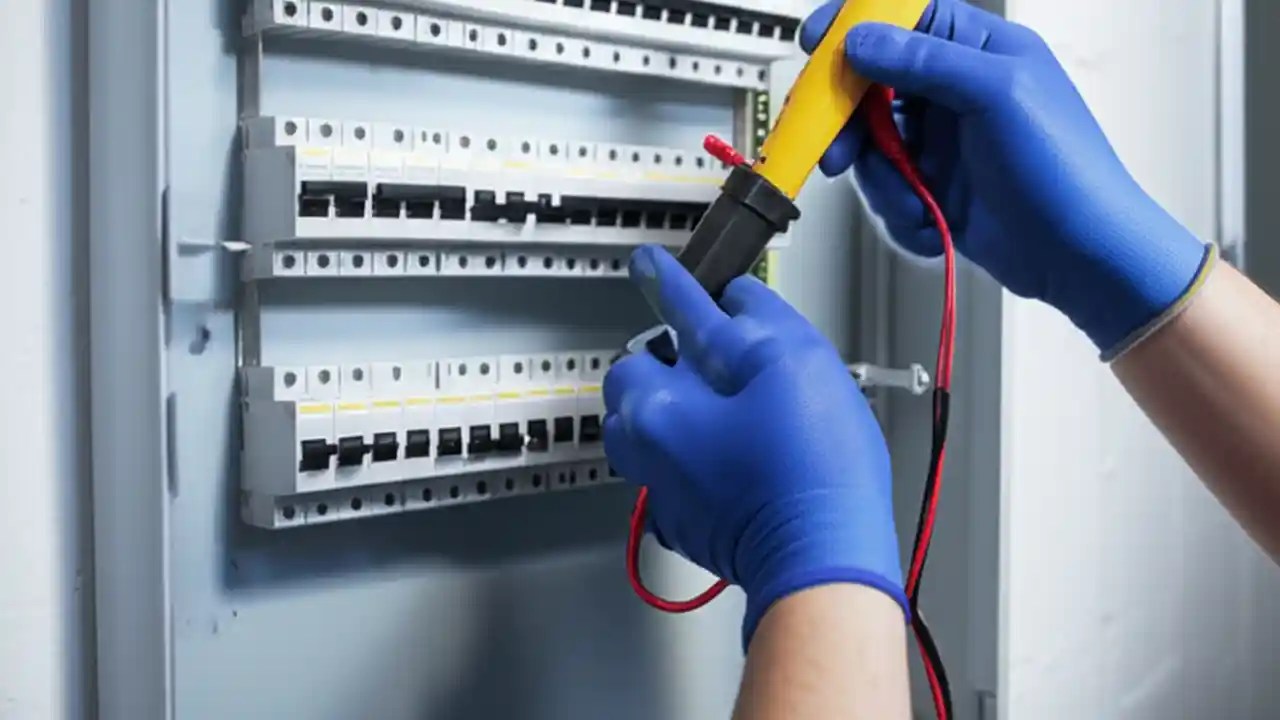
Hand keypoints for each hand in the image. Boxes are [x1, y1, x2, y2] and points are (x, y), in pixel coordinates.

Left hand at [604, 245, 905, 647]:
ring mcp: (663, 486)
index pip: (665, 317)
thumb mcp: (794, 362)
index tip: (651, 264)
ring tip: (724, 412)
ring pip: (646, 429)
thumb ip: (755, 317)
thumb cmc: (812, 467)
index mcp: (662, 401)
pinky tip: (737, 458)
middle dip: (668, 361)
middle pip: (636, 379)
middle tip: (720, 363)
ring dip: (672, 411)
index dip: (667, 281)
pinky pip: (669, 470)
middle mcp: (649, 445)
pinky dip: (690, 456)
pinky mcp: (684, 521)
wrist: (822, 558)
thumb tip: (733, 296)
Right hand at [804, 0, 1210, 357]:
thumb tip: (863, 39)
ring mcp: (939, 140)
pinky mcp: (931, 185)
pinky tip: (928, 221)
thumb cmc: (1065, 168)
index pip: (900, 15)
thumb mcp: (997, 94)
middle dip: (848, 121)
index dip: (852, 24)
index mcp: (974, 49)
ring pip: (869, 144)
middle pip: (868, 84)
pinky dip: (898, 209)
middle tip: (837, 151)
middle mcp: (952, 90)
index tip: (815, 43)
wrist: (1078, 253)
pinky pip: (885, 188)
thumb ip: (925, 60)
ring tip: (911, 198)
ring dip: (880, 179)